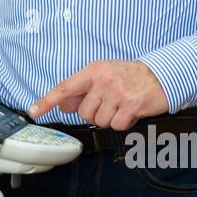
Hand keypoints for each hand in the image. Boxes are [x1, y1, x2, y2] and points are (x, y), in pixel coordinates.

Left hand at [28, 60, 169, 130]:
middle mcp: (103, 80)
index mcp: (93, 71)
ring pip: (100, 121)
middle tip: (110, 104)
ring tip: (122, 106)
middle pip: (84, 112)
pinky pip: (117, 125)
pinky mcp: (131, 105)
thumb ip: (83, 91)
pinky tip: (131, 111)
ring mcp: (117, 92)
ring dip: (111, 119)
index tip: (34, 111)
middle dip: (96, 114)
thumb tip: (64, 105)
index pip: (65, 88)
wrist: (162, 75)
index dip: (47, 101)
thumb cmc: (130, 76)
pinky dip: (124, 123)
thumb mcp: (104, 77)